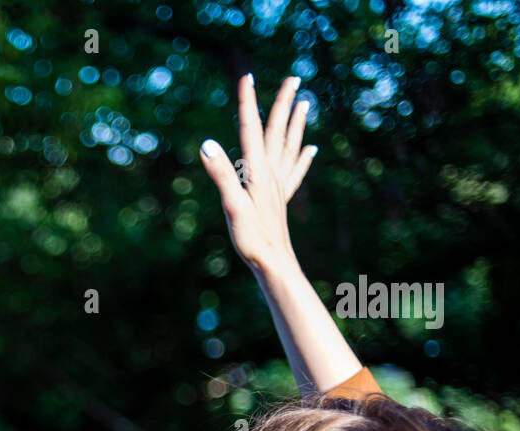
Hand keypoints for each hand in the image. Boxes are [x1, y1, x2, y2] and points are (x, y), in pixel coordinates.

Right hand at [198, 74, 316, 274]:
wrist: (274, 263)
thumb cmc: (252, 238)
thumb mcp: (232, 205)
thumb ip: (221, 174)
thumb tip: (207, 144)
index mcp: (257, 171)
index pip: (250, 128)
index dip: (248, 102)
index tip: (247, 77)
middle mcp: (270, 174)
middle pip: (277, 131)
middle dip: (283, 103)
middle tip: (294, 78)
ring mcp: (278, 186)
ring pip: (289, 146)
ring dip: (296, 124)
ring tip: (305, 103)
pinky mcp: (280, 200)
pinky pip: (294, 172)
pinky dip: (302, 157)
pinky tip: (311, 149)